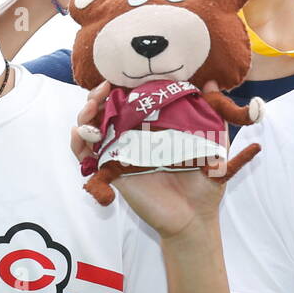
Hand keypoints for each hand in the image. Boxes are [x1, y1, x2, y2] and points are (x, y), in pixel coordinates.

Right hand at [70, 80, 229, 238]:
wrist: (196, 215)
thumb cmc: (206, 180)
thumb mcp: (215, 141)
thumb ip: (212, 112)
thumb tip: (210, 83)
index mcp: (154, 125)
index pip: (129, 98)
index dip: (119, 85)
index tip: (120, 77)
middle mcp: (133, 136)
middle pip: (104, 110)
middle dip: (96, 96)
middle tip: (103, 89)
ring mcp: (121, 153)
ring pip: (90, 129)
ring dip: (84, 115)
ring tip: (92, 108)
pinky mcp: (112, 171)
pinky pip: (88, 156)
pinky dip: (78, 144)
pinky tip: (82, 134)